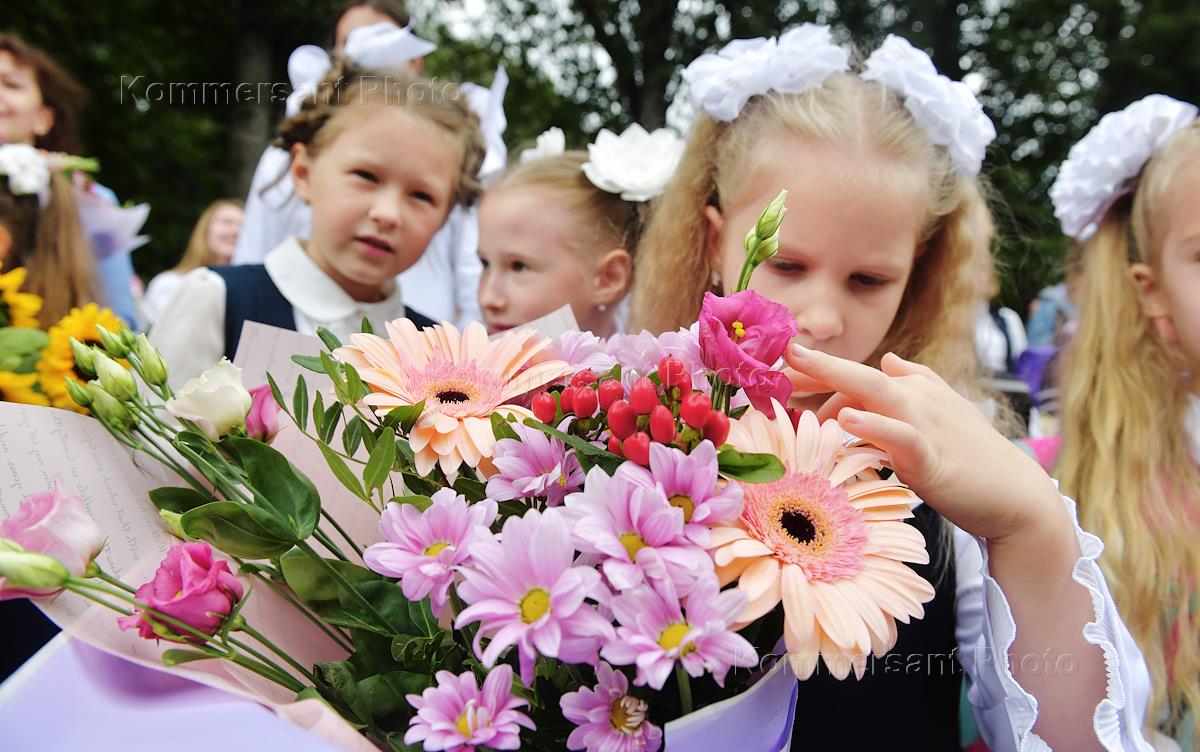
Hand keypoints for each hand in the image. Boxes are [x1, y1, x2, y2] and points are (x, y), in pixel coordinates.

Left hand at [785, 344, 1063, 544]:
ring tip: (796, 370)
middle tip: (776, 363)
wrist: (1015, 497)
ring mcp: (926, 425)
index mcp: (914, 389)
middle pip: (859, 376)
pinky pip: (901, 436)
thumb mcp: (939, 415)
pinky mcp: (933, 458)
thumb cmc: (970, 458)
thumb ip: (914, 385)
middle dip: (816, 366)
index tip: (781, 368)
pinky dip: (875, 425)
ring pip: (878, 393)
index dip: (819, 372)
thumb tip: (888, 361)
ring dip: (836, 380)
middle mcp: (918, 398)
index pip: (858, 376)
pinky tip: (848, 419)